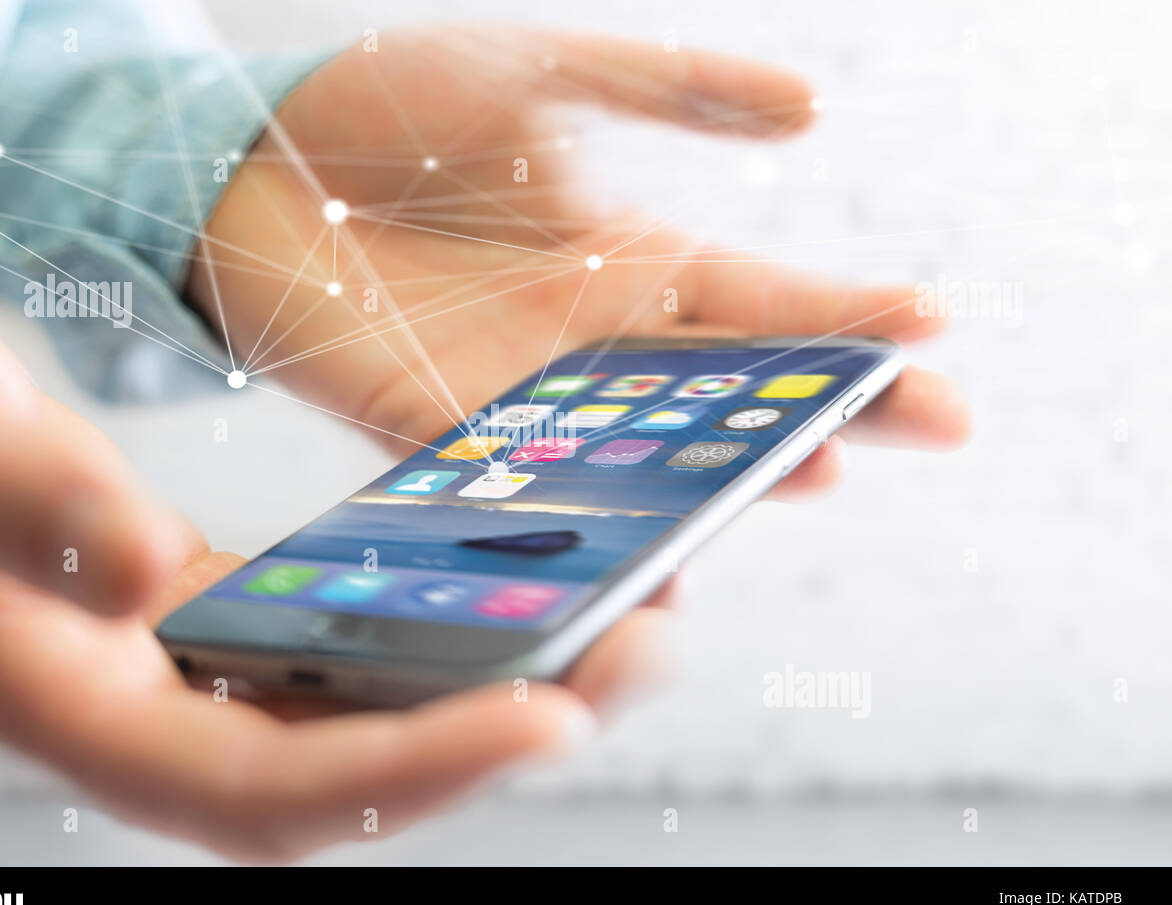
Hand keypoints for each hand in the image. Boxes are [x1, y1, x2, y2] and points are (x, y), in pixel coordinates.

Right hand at [0, 281, 665, 860]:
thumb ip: (15, 507)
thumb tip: (145, 581)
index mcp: (65, 697)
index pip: (257, 787)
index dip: (406, 769)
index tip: (546, 715)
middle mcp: (139, 703)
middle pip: (344, 765)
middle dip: (501, 726)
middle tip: (644, 644)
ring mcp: (178, 664)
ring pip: (356, 707)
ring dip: (490, 671)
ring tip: (624, 600)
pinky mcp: (205, 611)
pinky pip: (336, 639)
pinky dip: (427, 618)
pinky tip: (506, 569)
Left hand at [191, 26, 971, 486]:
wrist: (248, 160)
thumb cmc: (389, 108)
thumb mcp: (542, 73)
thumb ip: (666, 89)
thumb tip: (811, 113)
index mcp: (626, 262)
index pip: (762, 300)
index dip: (848, 312)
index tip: (937, 327)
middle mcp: (593, 345)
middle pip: (731, 388)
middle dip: (832, 398)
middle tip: (943, 420)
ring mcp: (522, 396)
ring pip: (646, 451)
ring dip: (726, 463)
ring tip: (807, 476)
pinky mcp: (434, 432)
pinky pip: (525, 485)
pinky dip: (586, 517)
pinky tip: (646, 543)